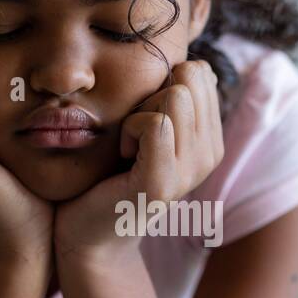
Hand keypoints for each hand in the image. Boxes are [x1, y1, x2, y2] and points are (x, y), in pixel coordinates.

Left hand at [54, 60, 223, 261]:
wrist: (87, 234)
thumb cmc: (109, 174)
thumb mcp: (146, 128)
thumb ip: (171, 98)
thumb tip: (195, 63)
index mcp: (210, 139)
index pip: (200, 73)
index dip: (162, 85)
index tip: (144, 122)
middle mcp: (210, 155)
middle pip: (189, 80)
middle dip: (151, 96)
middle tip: (133, 136)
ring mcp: (191, 171)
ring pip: (175, 97)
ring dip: (138, 113)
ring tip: (127, 148)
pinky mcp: (163, 183)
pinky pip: (156, 123)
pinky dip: (130, 130)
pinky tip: (123, 155)